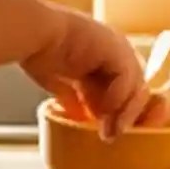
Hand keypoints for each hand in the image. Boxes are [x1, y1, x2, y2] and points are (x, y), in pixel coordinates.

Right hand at [21, 7, 151, 139]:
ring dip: (123, 113)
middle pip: (135, 88)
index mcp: (101, 58)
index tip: (107, 132)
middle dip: (126, 115)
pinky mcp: (116, 48)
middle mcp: (115, 51)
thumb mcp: (56, 82)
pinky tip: (101, 112)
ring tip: (109, 131)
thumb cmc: (36, 50)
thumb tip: (77, 115)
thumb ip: (71, 97)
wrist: (32, 32)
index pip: (122, 89)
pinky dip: (117, 99)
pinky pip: (127, 79)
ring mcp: (118, 48)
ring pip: (136, 87)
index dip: (117, 112)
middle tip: (110, 136)